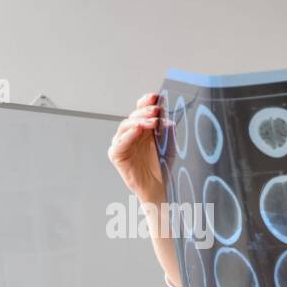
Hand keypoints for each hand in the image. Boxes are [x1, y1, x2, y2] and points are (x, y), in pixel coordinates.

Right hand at [109, 92, 167, 206]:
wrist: (159, 189)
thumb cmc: (164, 168)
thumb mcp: (170, 147)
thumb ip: (169, 133)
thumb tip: (169, 120)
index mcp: (144, 129)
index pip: (142, 110)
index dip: (146, 102)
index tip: (156, 96)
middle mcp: (131, 133)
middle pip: (134, 116)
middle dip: (145, 111)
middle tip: (156, 109)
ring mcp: (122, 143)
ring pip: (126, 126)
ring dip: (138, 121)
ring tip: (152, 121)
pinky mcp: (116, 154)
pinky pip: (120, 142)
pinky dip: (128, 135)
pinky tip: (137, 130)